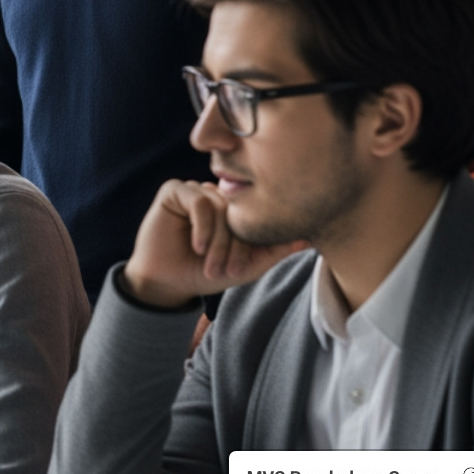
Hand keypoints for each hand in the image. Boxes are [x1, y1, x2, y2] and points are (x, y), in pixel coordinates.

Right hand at [123, 180, 307, 308]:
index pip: (255, 215)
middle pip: (239, 210)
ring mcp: (196, 191)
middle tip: (225, 270)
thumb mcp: (246, 266)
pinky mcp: (174, 191)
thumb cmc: (204, 274)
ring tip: (208, 263)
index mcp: (234, 210)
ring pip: (221, 207)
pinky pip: (199, 201)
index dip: (252, 243)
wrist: (165, 283)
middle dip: (234, 245)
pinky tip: (196, 246)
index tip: (239, 271)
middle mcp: (217, 196)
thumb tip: (308, 239)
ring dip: (218, 240)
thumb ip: (275, 251)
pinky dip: (202, 227)